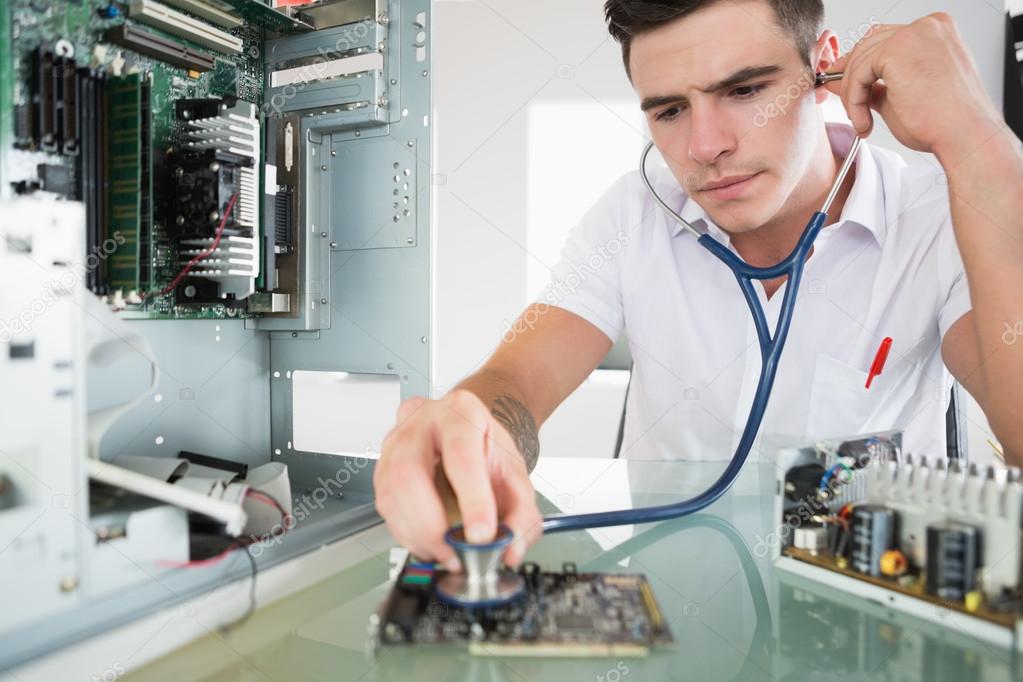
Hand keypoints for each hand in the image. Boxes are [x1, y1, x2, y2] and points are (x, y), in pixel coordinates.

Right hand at [373, 389, 542, 570]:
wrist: (469, 434)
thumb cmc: (486, 448)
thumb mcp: (515, 475)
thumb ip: (522, 513)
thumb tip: (512, 549)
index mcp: (462, 412)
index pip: (461, 455)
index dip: (472, 499)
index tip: (482, 534)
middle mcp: (421, 421)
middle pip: (410, 472)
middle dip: (431, 524)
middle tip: (453, 552)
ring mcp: (396, 442)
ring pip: (391, 492)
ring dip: (417, 535)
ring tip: (444, 553)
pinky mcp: (382, 467)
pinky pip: (384, 506)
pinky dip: (406, 534)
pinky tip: (427, 543)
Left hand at [825, 13, 1002, 162]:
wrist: (963, 134)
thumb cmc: (944, 121)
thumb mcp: (900, 96)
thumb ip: (873, 85)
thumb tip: (840, 82)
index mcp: (934, 32)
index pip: (886, 40)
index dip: (862, 64)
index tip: (848, 85)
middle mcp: (926, 27)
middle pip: (870, 44)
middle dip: (851, 77)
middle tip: (848, 104)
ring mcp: (912, 35)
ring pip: (861, 60)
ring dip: (853, 95)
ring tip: (862, 121)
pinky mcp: (896, 51)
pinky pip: (858, 74)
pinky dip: (854, 100)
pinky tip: (864, 121)